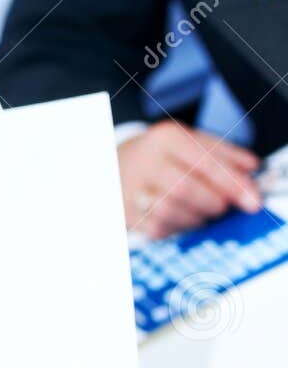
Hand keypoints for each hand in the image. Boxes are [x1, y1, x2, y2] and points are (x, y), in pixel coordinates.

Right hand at [118, 122, 259, 238]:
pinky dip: (178, 227)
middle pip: (185, 188)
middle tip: (223, 206)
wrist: (113, 163)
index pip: (204, 161)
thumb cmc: (160, 154)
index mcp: (166, 138)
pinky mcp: (125, 213)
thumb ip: (223, 153)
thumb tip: (252, 168)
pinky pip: (158, 229)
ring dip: (196, 217)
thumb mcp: (190, 141)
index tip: (253, 200)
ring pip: (170, 211)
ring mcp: (130, 189)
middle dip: (213, 202)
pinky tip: (183, 218)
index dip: (232, 183)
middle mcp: (145, 161)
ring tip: (202, 211)